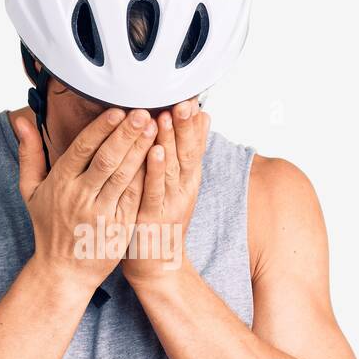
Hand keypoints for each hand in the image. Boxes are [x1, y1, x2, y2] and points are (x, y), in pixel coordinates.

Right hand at [14, 106, 156, 295]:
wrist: (63, 272)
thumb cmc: (49, 227)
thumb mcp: (31, 191)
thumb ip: (29, 154)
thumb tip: (20, 120)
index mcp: (60, 184)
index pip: (82, 150)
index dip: (100, 129)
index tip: (117, 110)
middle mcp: (80, 197)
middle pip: (106, 160)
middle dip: (126, 135)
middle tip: (143, 113)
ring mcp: (101, 213)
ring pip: (123, 177)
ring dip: (140, 151)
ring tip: (155, 129)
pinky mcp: (119, 227)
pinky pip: (134, 198)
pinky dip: (146, 177)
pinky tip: (158, 159)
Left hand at [121, 98, 208, 285]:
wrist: (157, 264)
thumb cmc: (161, 219)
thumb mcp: (179, 183)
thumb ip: (189, 151)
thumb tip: (204, 117)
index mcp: (187, 178)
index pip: (194, 144)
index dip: (193, 121)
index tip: (192, 95)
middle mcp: (183, 188)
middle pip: (187, 151)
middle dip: (186, 124)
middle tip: (184, 99)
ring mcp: (170, 202)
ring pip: (172, 167)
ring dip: (170, 141)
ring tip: (169, 116)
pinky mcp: (154, 217)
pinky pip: (155, 190)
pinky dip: (156, 170)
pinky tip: (154, 152)